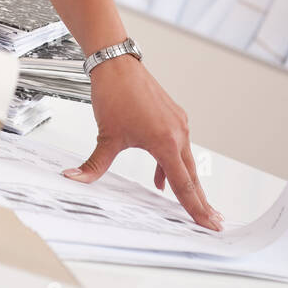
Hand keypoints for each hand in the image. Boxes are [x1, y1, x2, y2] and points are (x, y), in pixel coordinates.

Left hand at [61, 56, 224, 230]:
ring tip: (192, 202)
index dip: (196, 208)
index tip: (210, 224)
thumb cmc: (114, 94)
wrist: (116, 63)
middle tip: (213, 221)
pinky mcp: (173, 115)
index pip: (184, 185)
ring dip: (186, 181)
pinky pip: (178, 145)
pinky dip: (174, 162)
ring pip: (185, 160)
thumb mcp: (106, 137)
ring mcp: (178, 122)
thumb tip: (73, 178)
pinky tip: (161, 176)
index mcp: (165, 142)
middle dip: (201, 200)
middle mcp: (177, 132)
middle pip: (192, 175)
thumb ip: (93, 165)